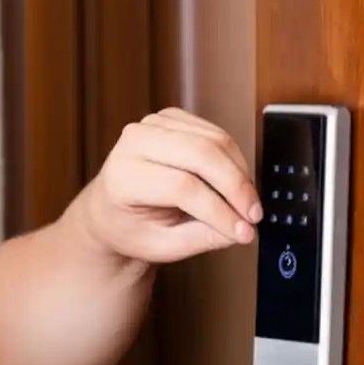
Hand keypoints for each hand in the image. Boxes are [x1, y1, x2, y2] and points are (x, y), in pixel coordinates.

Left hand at [73, 108, 262, 263]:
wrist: (108, 208)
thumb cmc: (131, 228)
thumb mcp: (161, 246)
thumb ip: (201, 238)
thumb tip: (242, 231)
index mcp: (123, 176)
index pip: (182, 186)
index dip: (219, 210)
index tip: (243, 232)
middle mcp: (134, 142)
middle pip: (202, 155)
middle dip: (236, 187)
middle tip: (254, 216)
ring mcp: (153, 124)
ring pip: (214, 141)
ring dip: (240, 174)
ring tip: (248, 205)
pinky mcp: (172, 118)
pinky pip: (216, 134)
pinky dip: (234, 160)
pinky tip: (237, 185)